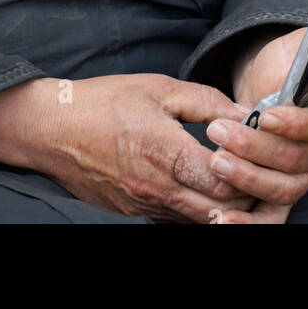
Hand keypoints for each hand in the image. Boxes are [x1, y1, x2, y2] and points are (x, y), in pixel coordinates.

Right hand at [42, 73, 260, 222]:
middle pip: (220, 211)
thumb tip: (243, 113)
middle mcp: (158, 188)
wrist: (52, 130)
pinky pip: (175, 220)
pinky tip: (199, 189)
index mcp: (166, 152)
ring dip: (222, 207)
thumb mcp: (157, 88)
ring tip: (232, 181)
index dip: (248, 170)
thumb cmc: (104, 102)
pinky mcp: (134, 214)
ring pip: (199, 221)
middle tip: (253, 171)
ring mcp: (145, 206)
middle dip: (243, 195)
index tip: (255, 152)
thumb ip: (204, 100)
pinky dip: (194, 210)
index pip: (225, 181)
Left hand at [203, 23, 307, 223]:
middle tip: (220, 133)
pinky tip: (220, 221)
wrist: (265, 88)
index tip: (264, 115)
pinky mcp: (284, 193)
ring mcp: (306, 175)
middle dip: (256, 148)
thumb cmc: (283, 68)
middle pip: (296, 159)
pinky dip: (248, 224)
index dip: (295, 123)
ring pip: (282, 188)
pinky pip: (271, 216)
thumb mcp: (294, 48)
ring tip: (216, 162)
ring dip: (247, 179)